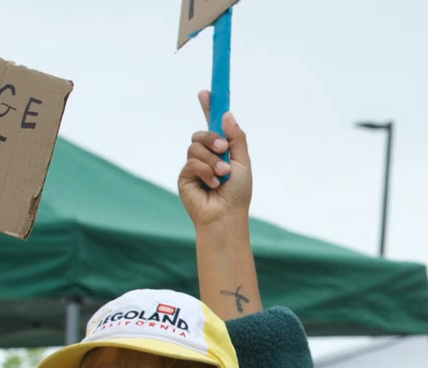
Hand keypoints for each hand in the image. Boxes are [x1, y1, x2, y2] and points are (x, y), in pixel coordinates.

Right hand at [178, 90, 251, 228]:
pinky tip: (212, 185)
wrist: (226, 215)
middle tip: (224, 151)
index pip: (213, 125)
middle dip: (213, 139)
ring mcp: (194, 165)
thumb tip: (227, 114)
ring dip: (212, 160)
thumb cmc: (238, 193)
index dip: (209, 108)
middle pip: (201, 133)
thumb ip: (236, 138)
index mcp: (222, 151)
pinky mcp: (185, 176)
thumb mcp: (243, 162)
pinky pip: (191, 161)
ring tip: (222, 176)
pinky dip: (205, 171)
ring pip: (195, 146)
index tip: (205, 92)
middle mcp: (207, 156)